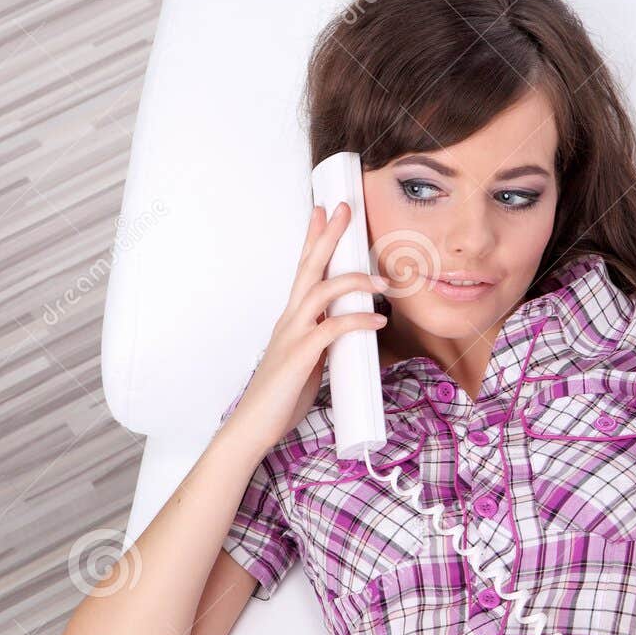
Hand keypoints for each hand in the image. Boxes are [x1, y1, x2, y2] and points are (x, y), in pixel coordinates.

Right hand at [224, 202, 387, 453]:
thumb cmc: (279, 398)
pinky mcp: (300, 356)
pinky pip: (333, 329)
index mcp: (291, 319)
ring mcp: (292, 335)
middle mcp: (289, 320)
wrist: (253, 426)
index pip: (303, 270)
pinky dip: (358, 322)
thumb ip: (324, 342)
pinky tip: (378, 323)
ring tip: (382, 283)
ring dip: (354, 281)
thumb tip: (348, 333)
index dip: (314, 239)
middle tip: (344, 208)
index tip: (324, 212)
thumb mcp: (307, 361)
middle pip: (309, 267)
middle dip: (328, 236)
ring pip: (322, 291)